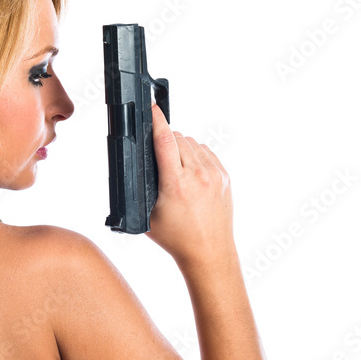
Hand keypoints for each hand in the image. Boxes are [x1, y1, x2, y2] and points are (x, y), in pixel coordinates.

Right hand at [145, 103, 234, 269]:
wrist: (209, 252)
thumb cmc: (177, 238)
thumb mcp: (148, 214)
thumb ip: (142, 188)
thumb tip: (136, 166)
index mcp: (176, 184)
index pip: (166, 141)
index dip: (157, 120)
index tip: (151, 108)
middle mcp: (198, 176)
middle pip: (178, 138)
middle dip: (165, 139)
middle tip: (157, 153)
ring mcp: (214, 175)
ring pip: (193, 143)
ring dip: (180, 146)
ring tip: (173, 165)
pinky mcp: (224, 176)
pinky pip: (206, 152)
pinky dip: (195, 154)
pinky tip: (189, 169)